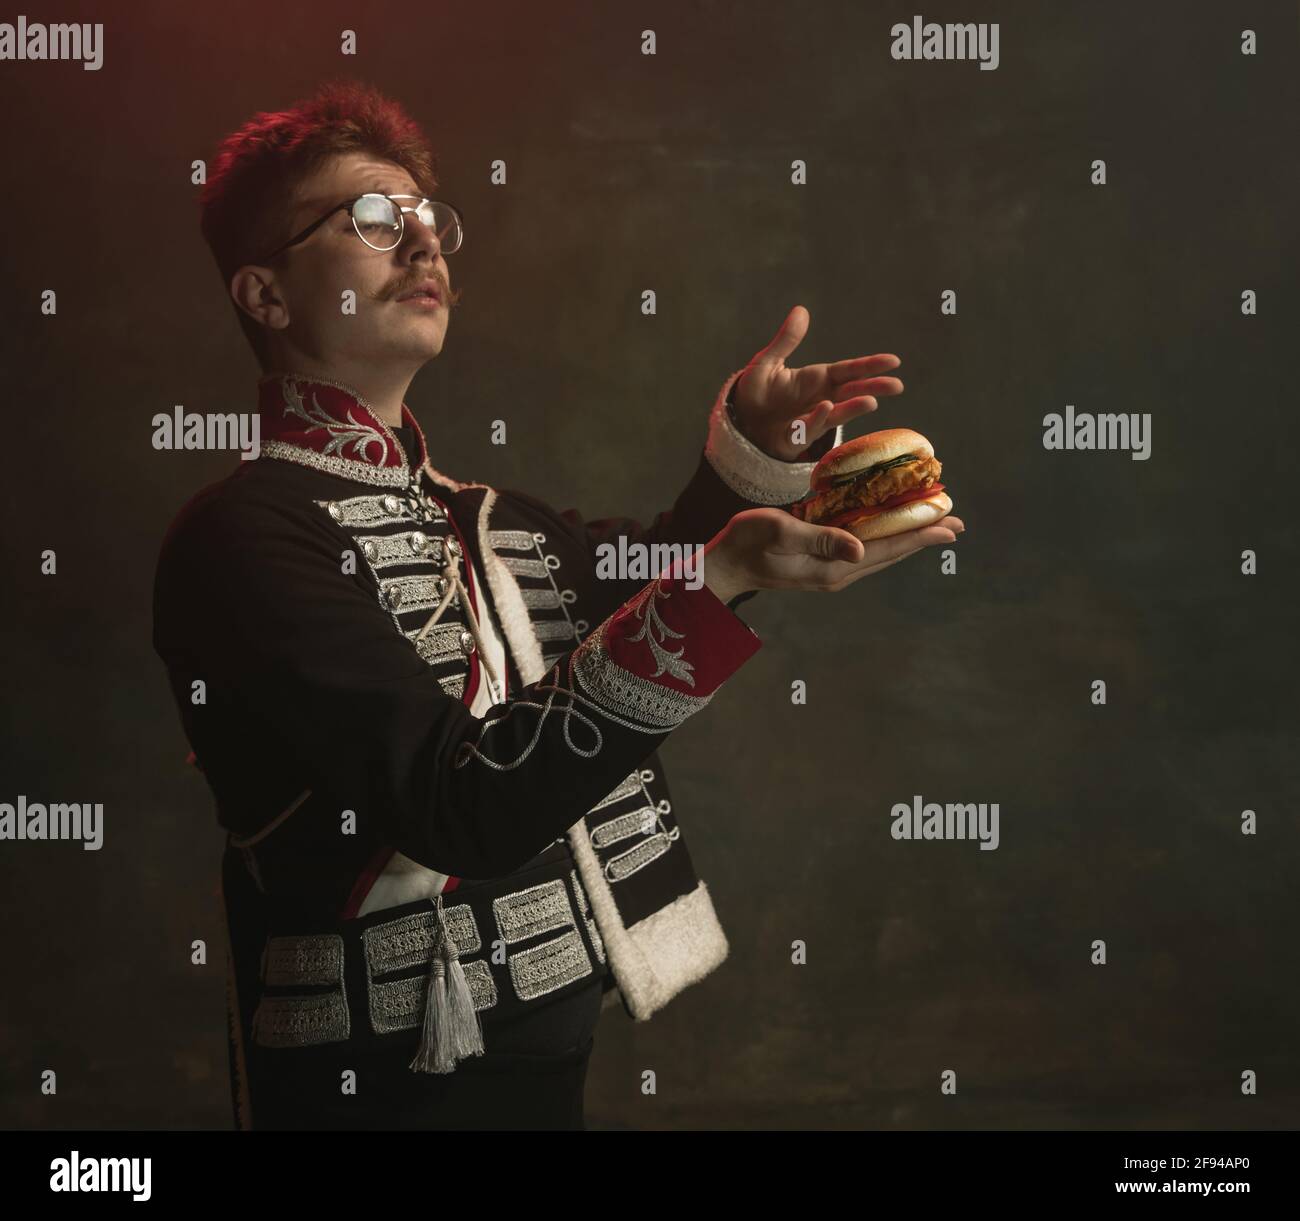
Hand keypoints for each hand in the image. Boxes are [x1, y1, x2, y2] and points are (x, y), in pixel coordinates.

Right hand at [702, 507, 964, 603]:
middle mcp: (839, 571)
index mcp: (833, 567)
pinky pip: (864, 547)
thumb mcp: (780, 532)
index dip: (918, 535)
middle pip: (891, 552)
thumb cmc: (746, 542)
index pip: (886, 549)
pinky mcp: (823, 560)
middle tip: (955, 522)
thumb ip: (820, 539)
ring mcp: (831, 568)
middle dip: (922, 535)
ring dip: (907, 536)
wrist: (725, 564)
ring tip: (933, 523)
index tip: (949, 526)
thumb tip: (860, 549)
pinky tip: (891, 525)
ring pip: (880, 551)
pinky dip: (884, 535)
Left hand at [730, 305, 902, 460]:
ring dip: (852, 408)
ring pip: (837, 414)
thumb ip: (786, 340)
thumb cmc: (757, 392)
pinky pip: (808, 429)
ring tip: (870, 402)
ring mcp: (811, 420)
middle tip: (897, 385)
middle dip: (873, 388)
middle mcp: (821, 399)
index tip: (893, 361)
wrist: (741, 422)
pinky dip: (816, 420)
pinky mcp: (796, 439)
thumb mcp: (768, 362)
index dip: (870, 366)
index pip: (849, 370)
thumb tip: (801, 310)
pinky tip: (825, 408)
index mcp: (817, 379)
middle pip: (851, 392)